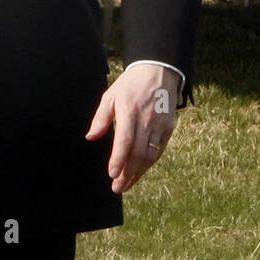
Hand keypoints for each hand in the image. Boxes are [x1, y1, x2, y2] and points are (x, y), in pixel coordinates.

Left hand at [85, 64, 179, 194]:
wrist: (158, 72)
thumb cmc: (131, 85)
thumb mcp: (110, 95)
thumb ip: (100, 118)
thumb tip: (91, 137)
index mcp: (129, 110)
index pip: (125, 141)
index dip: (118, 160)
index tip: (111, 174)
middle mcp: (146, 119)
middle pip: (138, 153)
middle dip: (127, 174)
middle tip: (117, 187)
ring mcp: (159, 125)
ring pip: (150, 156)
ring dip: (138, 173)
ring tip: (126, 184)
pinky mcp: (168, 128)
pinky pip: (159, 151)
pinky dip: (149, 164)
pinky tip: (140, 172)